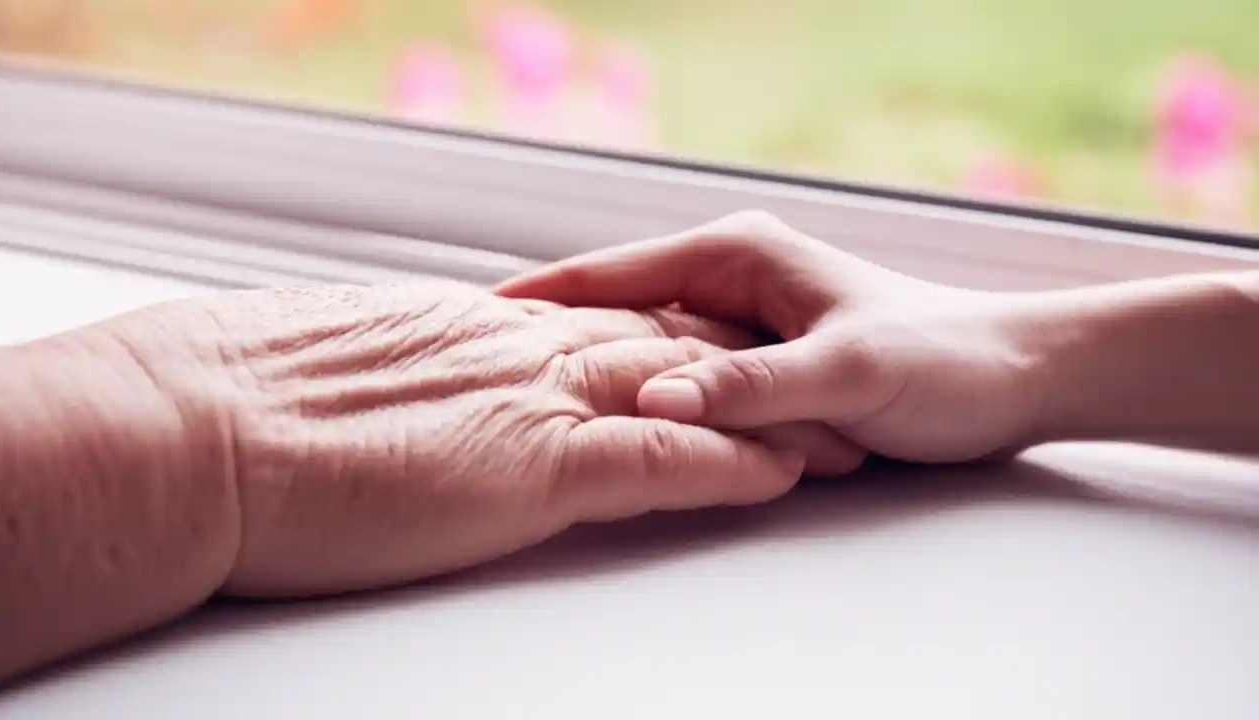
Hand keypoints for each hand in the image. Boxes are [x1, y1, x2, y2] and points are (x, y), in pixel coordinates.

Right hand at [106, 281, 859, 596]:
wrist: (191, 435)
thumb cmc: (239, 416)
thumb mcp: (342, 376)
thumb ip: (401, 373)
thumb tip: (413, 384)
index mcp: (472, 328)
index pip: (601, 318)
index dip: (671, 329)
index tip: (718, 339)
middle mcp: (518, 353)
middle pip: (666, 344)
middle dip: (745, 363)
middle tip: (808, 376)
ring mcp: (531, 404)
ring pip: (686, 393)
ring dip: (769, 416)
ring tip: (840, 435)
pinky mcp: (532, 466)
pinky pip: (661, 457)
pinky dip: (730, 461)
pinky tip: (785, 474)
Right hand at [498, 211, 1051, 462]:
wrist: (1013, 378)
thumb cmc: (944, 362)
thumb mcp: (846, 376)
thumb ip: (752, 388)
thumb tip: (655, 400)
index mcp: (738, 255)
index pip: (613, 270)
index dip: (541, 295)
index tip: (475, 318)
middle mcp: (732, 275)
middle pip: (615, 304)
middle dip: (554, 333)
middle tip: (484, 370)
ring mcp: (743, 317)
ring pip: (644, 343)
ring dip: (594, 366)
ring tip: (525, 397)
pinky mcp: (759, 355)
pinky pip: (680, 373)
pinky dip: (644, 392)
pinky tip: (609, 420)